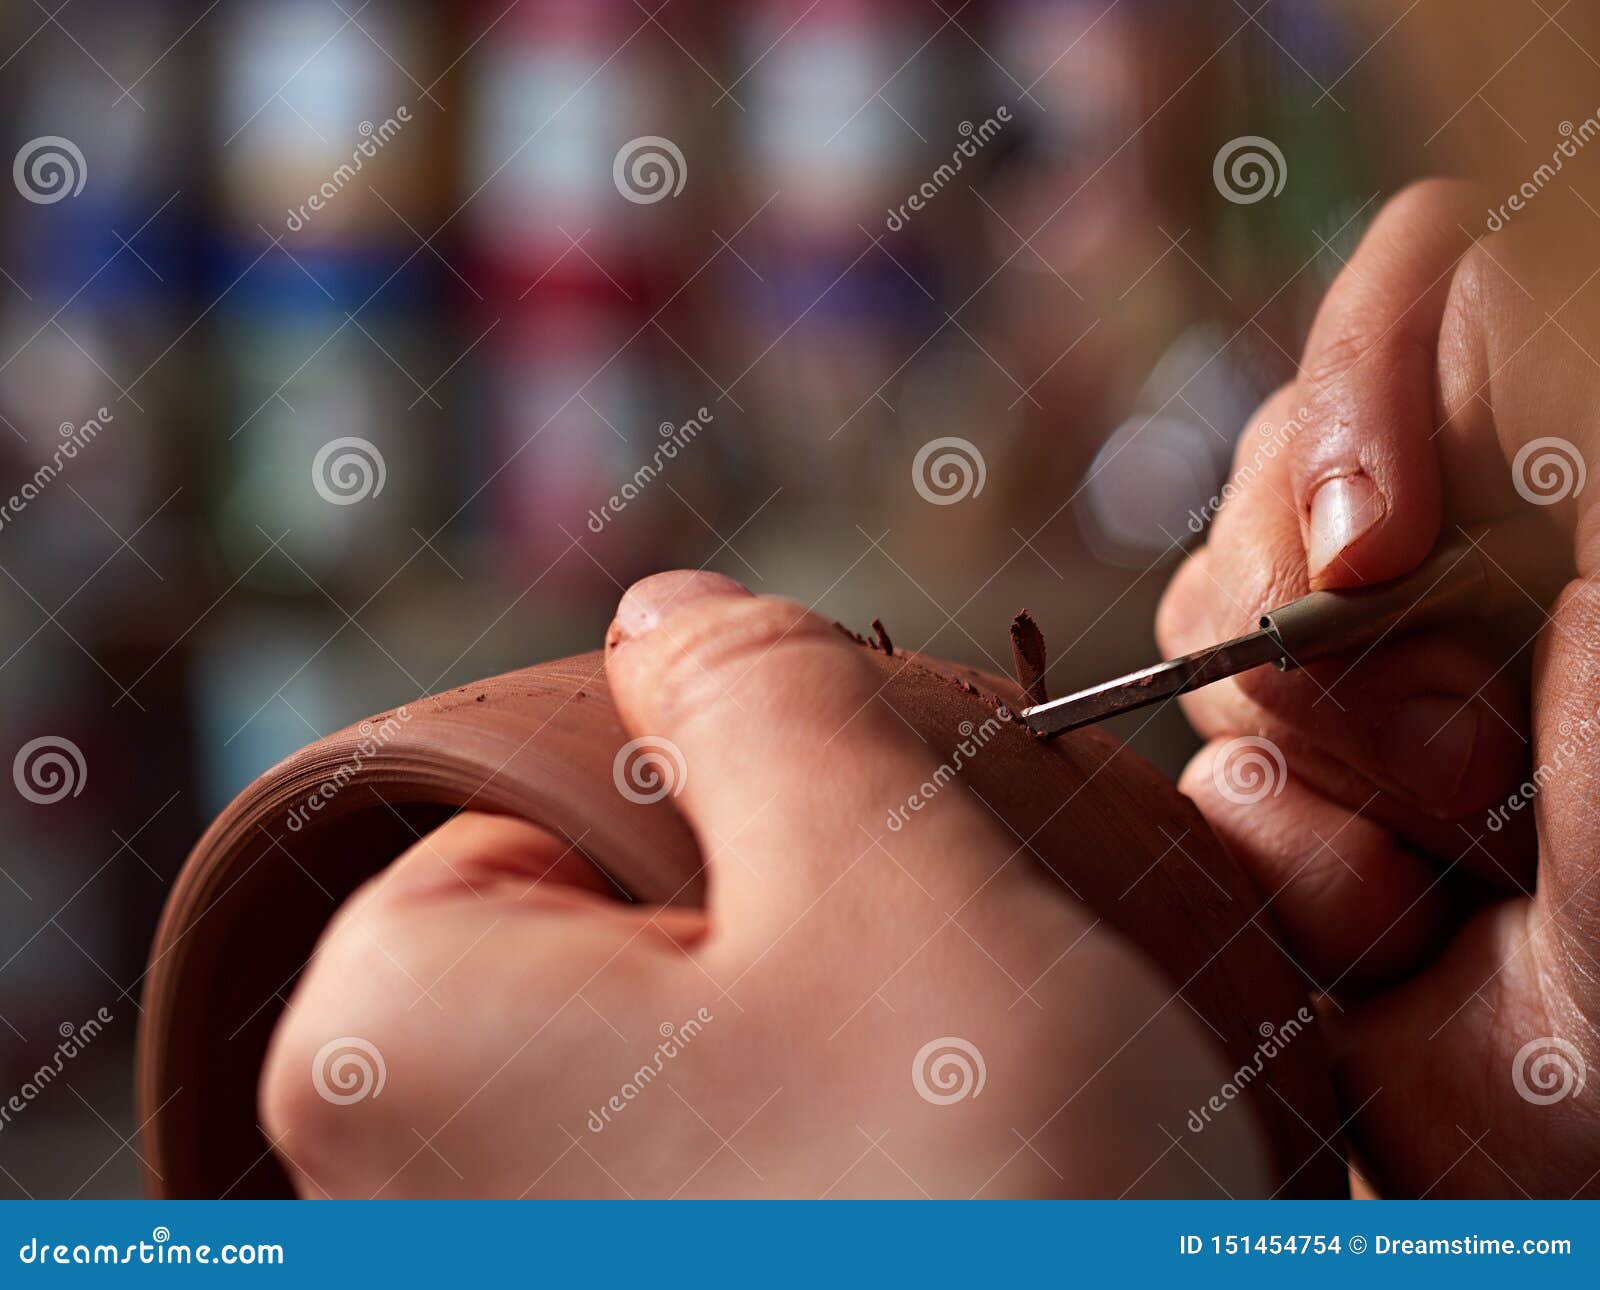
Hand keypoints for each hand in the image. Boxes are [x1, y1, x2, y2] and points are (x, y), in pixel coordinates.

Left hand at [260, 571, 1266, 1197]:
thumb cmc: (990, 1205)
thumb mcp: (881, 865)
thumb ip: (754, 694)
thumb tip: (661, 612)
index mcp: (400, 1024)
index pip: (538, 798)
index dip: (728, 804)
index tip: (866, 872)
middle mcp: (411, 1184)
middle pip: (620, 928)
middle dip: (798, 918)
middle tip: (946, 991)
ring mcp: (544, 1254)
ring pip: (691, 1049)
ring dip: (846, 1025)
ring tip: (974, 1093)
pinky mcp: (655, 1281)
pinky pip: (729, 1158)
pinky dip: (839, 1134)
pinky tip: (947, 1174)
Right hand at [1158, 180, 1599, 1196]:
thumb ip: (1567, 506)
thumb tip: (1500, 402)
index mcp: (1555, 480)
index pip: (1426, 292)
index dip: (1355, 389)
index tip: (1373, 548)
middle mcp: (1459, 550)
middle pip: (1274, 467)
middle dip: (1334, 631)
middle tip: (1475, 758)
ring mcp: (1355, 672)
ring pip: (1210, 617)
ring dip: (1320, 762)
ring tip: (1457, 855)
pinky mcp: (1275, 794)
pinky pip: (1193, 774)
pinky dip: (1282, 863)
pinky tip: (1396, 927)